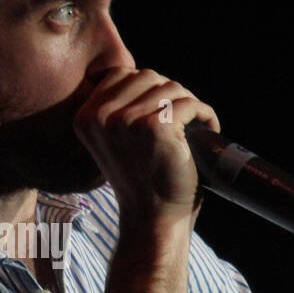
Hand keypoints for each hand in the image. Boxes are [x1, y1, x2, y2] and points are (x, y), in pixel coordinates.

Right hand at [72, 69, 220, 230]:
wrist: (153, 218)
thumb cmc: (141, 179)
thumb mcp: (116, 140)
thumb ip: (119, 108)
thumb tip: (147, 77)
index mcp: (86, 117)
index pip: (122, 74)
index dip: (148, 88)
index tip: (162, 111)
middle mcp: (101, 117)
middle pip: (148, 77)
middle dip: (170, 95)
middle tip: (183, 121)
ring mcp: (127, 121)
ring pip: (171, 87)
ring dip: (189, 104)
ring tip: (194, 126)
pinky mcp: (157, 127)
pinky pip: (190, 103)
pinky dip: (205, 115)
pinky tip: (207, 130)